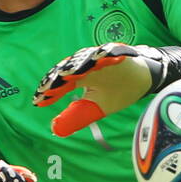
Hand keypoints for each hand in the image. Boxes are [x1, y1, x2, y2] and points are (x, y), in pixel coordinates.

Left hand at [33, 43, 157, 136]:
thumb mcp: (95, 108)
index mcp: (80, 78)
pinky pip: (112, 52)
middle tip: (47, 88)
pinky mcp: (120, 53)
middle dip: (58, 78)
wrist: (143, 81)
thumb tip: (55, 130)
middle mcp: (88, 66)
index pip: (61, 84)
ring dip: (77, 65)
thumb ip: (76, 117)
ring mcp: (103, 58)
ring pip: (87, 59)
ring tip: (67, 73)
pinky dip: (105, 53)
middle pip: (69, 69)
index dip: (49, 92)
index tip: (37, 102)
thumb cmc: (117, 92)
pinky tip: (98, 58)